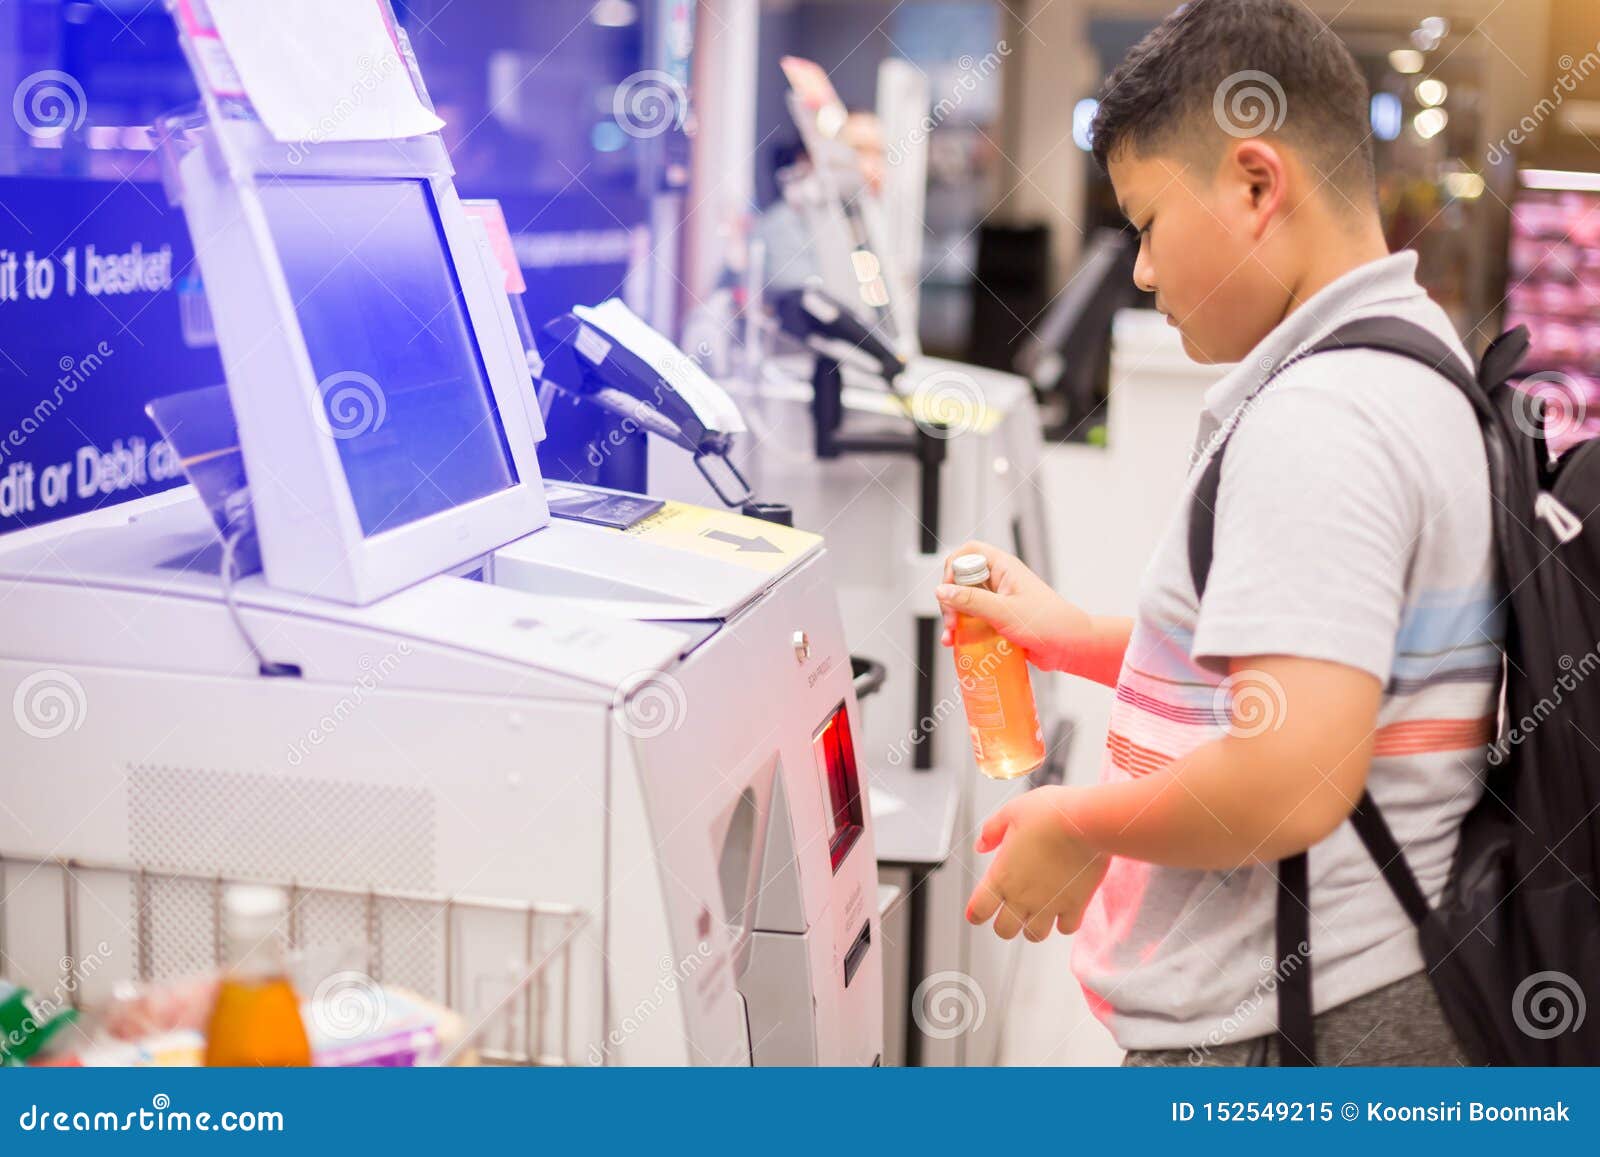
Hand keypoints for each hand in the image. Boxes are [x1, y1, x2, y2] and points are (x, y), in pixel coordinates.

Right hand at [934, 541, 1090, 672]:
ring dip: (954, 620)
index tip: (950, 592)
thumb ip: (971, 601)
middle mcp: (999, 581)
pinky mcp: (999, 620)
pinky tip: (958, 644)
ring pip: (965, 603)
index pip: (968, 554)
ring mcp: (999, 601)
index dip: (953, 569)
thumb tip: (942, 591)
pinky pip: (974, 621)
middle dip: (951, 602)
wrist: (1071, 647)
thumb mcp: (1004, 612)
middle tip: (952, 623)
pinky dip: (964, 631)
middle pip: (961, 580)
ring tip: (951, 638)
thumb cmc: (1048, 624)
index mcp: (1004, 568)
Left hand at [966, 786, 1107, 941]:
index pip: (978, 910)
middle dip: (1005, 923)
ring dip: (1033, 926)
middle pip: (1004, 931)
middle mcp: (1023, 896)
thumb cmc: (1050, 813)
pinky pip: (1066, 928)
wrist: (1086, 821)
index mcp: (1002, 875)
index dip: (977, 912)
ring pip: (1035, 936)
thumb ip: (992, 830)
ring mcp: (1050, 904)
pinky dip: (1064, 922)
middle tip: (1011, 910)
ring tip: (1037, 911)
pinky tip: (1064, 908)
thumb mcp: (1012, 811)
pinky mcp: (1076, 905)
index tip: (979, 910)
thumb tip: (981, 845)